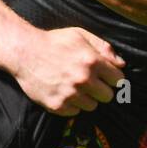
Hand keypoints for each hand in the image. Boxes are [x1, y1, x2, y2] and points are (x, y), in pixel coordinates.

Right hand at [10, 26, 126, 116]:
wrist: (24, 52)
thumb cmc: (54, 41)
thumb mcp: (80, 35)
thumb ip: (103, 47)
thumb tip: (122, 64)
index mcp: (92, 61)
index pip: (118, 80)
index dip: (113, 78)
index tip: (106, 76)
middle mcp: (83, 79)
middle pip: (108, 96)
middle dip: (101, 89)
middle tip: (90, 83)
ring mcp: (70, 94)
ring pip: (92, 106)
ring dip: (87, 98)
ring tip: (75, 87)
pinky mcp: (57, 105)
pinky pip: (75, 112)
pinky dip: (72, 104)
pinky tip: (63, 92)